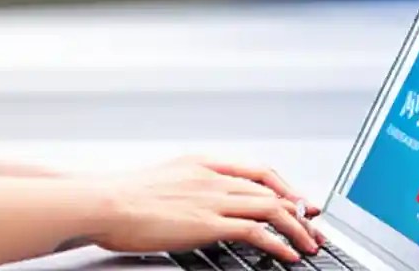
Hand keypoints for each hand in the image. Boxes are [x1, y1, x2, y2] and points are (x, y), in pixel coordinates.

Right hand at [90, 156, 322, 262]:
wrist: (103, 201)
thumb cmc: (120, 196)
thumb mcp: (159, 181)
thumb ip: (184, 186)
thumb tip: (191, 201)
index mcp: (201, 163)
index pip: (257, 170)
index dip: (284, 186)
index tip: (298, 200)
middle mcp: (212, 177)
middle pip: (271, 190)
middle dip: (299, 210)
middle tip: (314, 226)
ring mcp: (212, 199)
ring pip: (272, 208)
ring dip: (297, 228)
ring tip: (309, 244)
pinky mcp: (208, 223)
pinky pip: (257, 231)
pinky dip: (279, 243)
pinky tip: (288, 254)